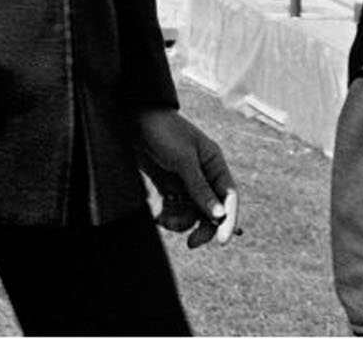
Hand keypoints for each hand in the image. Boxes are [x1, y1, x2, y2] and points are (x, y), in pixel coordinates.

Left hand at [135, 107, 236, 248]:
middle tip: (192, 243)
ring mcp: (186, 181)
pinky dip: (169, 216)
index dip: (229, 220)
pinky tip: (158, 217)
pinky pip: (176, 209)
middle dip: (203, 227)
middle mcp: (203, 174)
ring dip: (181, 222)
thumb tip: (220, 215)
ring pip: (193, 213)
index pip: (229, 197)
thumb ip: (200, 188)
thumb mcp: (183, 159)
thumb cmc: (163, 131)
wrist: (133, 118)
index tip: (223, 241)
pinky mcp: (169, 186)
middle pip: (212, 210)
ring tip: (164, 220)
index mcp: (214, 163)